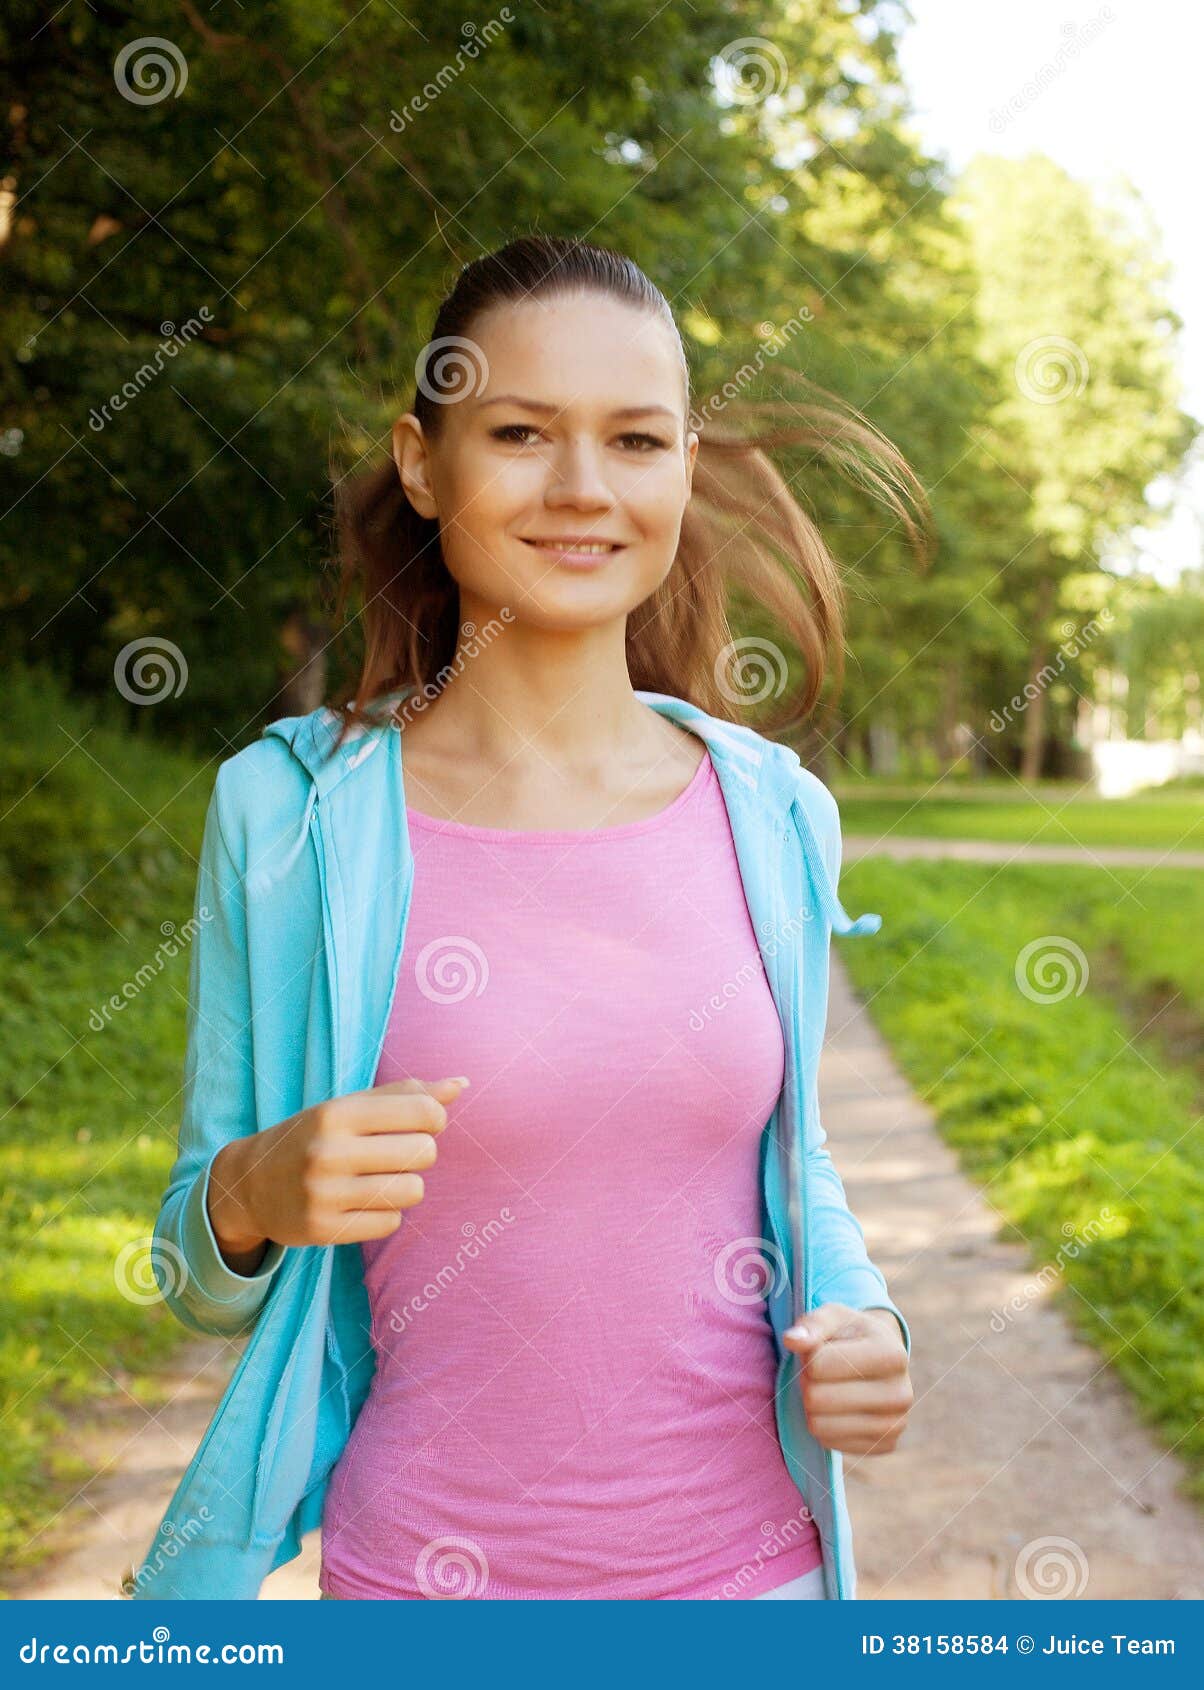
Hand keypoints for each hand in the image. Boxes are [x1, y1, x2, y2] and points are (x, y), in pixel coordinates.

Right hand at [208, 1075, 469, 1256]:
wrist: (249, 1185)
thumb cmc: (313, 1137)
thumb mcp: (349, 1106)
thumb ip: (404, 1094)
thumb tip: (461, 1084)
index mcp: (337, 1114)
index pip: (422, 1110)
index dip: (435, 1118)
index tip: (422, 1123)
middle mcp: (328, 1152)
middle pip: (423, 1152)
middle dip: (421, 1153)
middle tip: (399, 1154)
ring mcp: (324, 1194)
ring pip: (412, 1191)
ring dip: (407, 1186)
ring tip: (382, 1179)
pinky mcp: (323, 1231)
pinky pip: (391, 1223)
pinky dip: (388, 1214)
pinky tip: (364, 1204)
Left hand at [782, 1303, 911, 1454]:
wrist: (879, 1362)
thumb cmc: (850, 1335)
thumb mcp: (833, 1317)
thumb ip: (812, 1325)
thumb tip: (793, 1340)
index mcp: (892, 1354)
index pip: (819, 1364)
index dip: (807, 1356)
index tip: (819, 1350)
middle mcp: (901, 1394)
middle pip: (817, 1398)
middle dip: (807, 1382)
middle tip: (818, 1373)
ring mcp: (895, 1425)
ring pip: (818, 1425)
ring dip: (811, 1406)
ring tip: (827, 1388)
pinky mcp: (885, 1446)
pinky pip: (828, 1443)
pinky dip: (823, 1425)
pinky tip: (837, 1409)